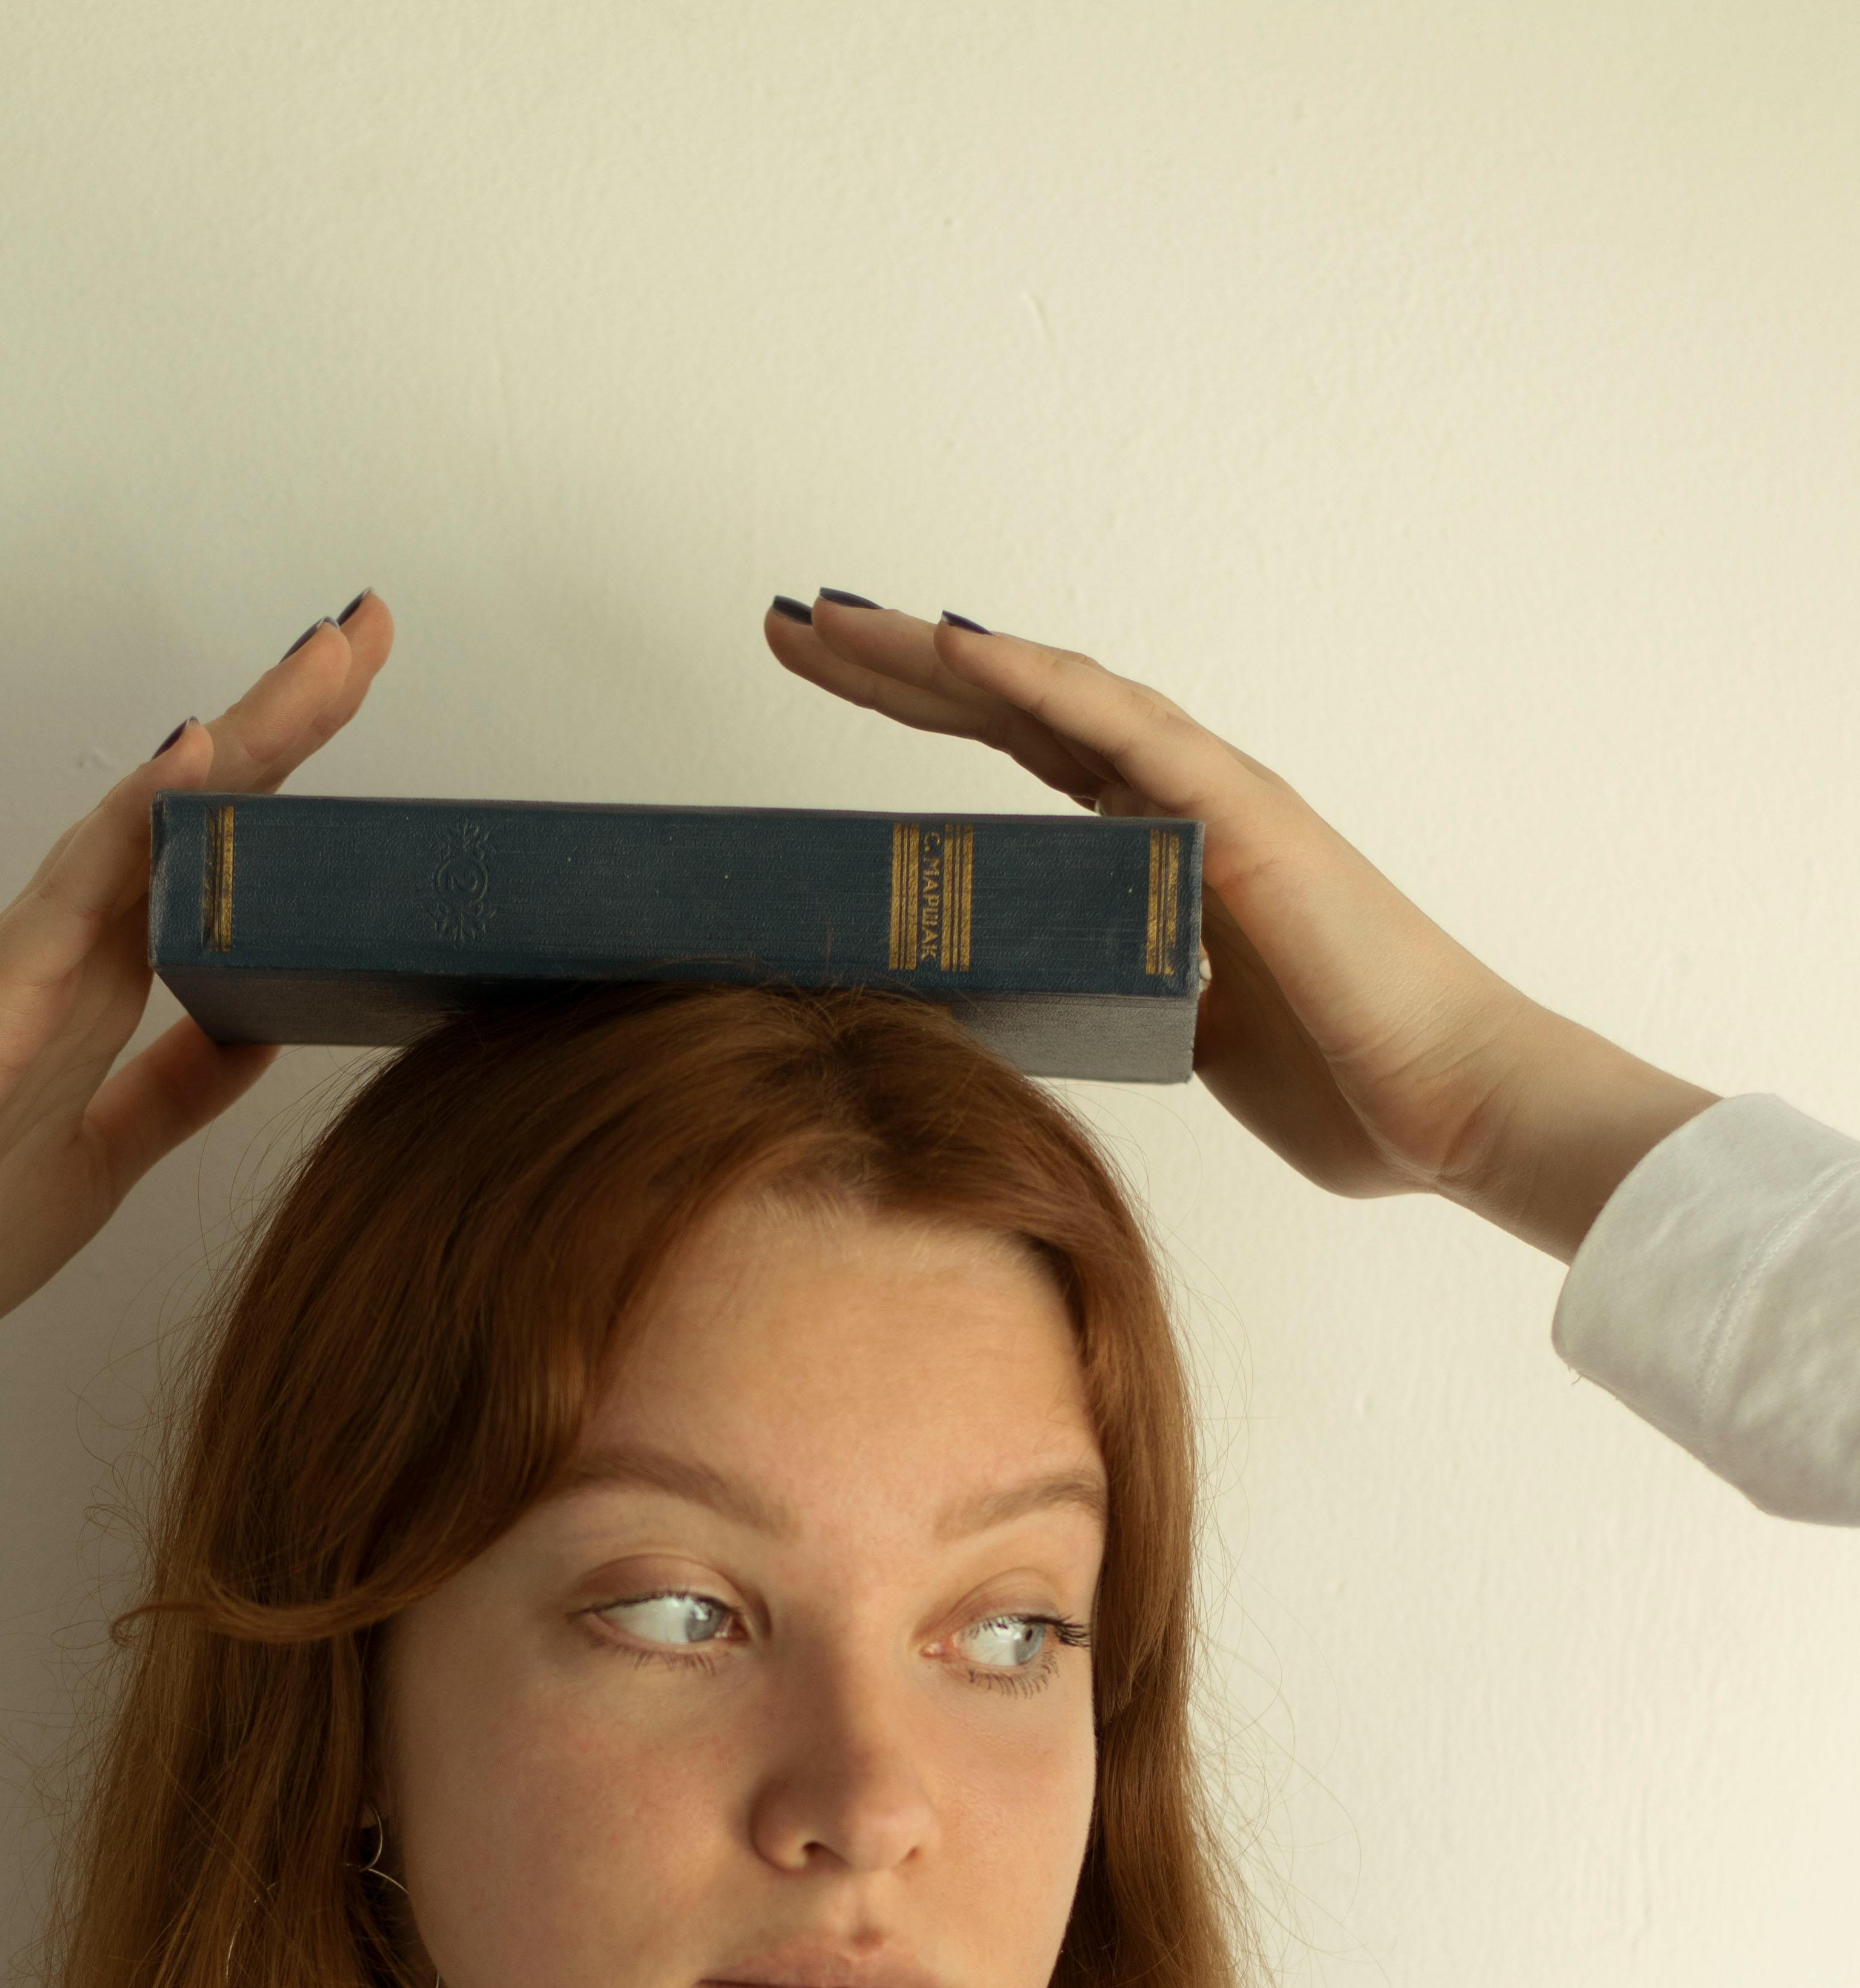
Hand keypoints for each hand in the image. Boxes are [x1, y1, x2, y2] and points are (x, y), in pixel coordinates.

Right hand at [0, 596, 395, 1367]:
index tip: (360, 720)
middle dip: (284, 724)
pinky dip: (141, 814)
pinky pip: (78, 887)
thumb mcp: (104, 1160)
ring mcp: (30, 963)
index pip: (212, 869)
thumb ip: (175, 1092)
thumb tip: (259, 1033)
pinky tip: (201, 753)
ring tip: (321, 658)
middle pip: (193, 813)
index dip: (288, 795)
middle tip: (368, 629)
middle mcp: (69, 955)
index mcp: (99, 997)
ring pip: (148, 818)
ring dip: (239, 736)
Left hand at [761, 596, 1543, 1212]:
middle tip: (790, 621)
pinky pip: (1122, 733)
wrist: (1457, 1109)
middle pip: (1011, 710)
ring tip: (831, 619)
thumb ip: (1109, 1004)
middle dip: (895, 665)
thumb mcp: (1180, 1043)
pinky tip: (955, 651)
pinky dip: (1036, 685)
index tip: (822, 685)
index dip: (920, 718)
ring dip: (936, 654)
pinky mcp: (1241, 820)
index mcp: (1157, 857)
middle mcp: (1176, 806)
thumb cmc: (1347, 1090)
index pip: (1015, 762)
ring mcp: (1209, 800)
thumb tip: (1025, 1015)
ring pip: (1049, 695)